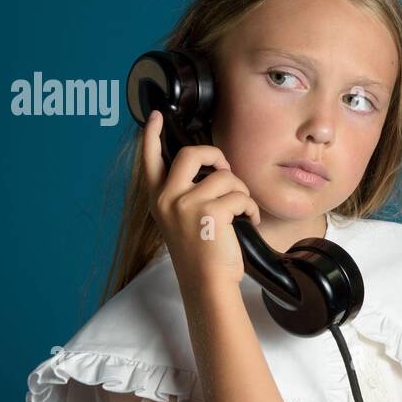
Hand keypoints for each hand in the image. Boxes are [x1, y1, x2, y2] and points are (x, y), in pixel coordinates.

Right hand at [141, 109, 262, 291]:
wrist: (206, 284)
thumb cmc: (200, 256)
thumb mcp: (182, 222)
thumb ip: (186, 195)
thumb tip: (212, 170)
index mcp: (158, 200)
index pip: (149, 161)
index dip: (152, 136)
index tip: (156, 117)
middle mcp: (167, 199)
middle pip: (192, 154)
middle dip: (216, 154)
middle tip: (226, 169)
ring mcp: (186, 204)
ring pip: (225, 177)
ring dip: (241, 193)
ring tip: (241, 212)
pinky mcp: (209, 212)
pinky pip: (240, 196)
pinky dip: (251, 209)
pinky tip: (248, 222)